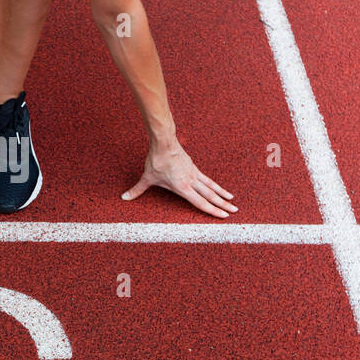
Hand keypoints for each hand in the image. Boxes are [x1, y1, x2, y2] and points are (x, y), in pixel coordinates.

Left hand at [122, 143, 236, 217]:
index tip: (223, 216)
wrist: (164, 143)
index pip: (200, 202)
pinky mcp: (194, 168)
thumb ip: (137, 190)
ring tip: (233, 202)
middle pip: (210, 196)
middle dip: (222, 205)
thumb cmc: (156, 161)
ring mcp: (194, 174)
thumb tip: (124, 197)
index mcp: (182, 187)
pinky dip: (216, 185)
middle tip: (234, 211)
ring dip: (223, 195)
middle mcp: (191, 182)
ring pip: (212, 187)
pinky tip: (222, 190)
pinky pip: (208, 179)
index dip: (212, 210)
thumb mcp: (146, 178)